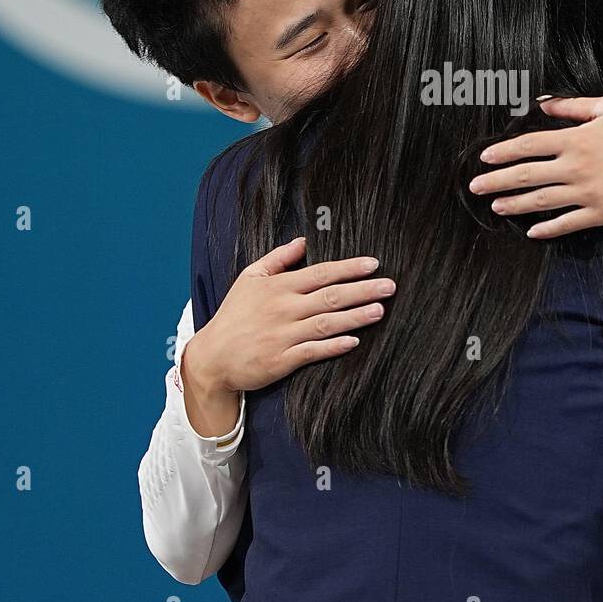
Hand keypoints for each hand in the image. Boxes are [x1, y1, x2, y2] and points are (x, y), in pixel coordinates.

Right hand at [183, 238, 395, 395]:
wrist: (212, 357)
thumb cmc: (234, 315)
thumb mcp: (249, 278)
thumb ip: (277, 258)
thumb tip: (303, 241)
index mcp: (278, 287)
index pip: (320, 273)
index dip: (349, 268)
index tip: (373, 264)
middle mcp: (283, 309)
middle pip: (329, 296)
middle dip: (362, 290)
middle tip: (390, 286)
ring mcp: (283, 335)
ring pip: (325, 323)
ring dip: (355, 316)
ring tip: (380, 310)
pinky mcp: (281, 360)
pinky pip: (312, 351)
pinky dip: (333, 346)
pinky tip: (354, 342)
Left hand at [468, 95, 602, 239]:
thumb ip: (572, 106)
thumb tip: (543, 102)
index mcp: (576, 140)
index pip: (529, 145)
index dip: (504, 151)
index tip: (485, 157)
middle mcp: (576, 168)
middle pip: (527, 175)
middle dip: (497, 181)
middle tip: (476, 187)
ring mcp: (586, 193)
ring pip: (542, 201)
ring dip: (515, 204)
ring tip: (496, 206)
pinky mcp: (599, 213)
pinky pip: (568, 224)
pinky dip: (548, 229)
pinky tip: (531, 231)